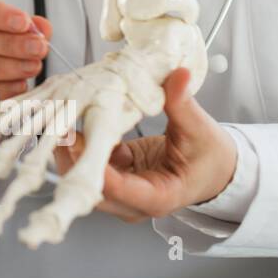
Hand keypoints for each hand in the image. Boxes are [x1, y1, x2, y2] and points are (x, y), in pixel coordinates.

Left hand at [53, 67, 237, 222]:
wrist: (216, 167)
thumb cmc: (210, 156)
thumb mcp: (199, 129)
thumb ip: (183, 104)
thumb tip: (178, 75)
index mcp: (159, 197)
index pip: (120, 191)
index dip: (96, 168)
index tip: (78, 142)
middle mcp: (135, 201)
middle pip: (93, 189)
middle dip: (74, 158)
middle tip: (61, 125)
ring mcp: (123, 191)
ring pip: (85, 177)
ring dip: (71, 150)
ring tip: (61, 118)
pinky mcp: (116, 174)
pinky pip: (89, 162)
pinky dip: (80, 143)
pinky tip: (74, 121)